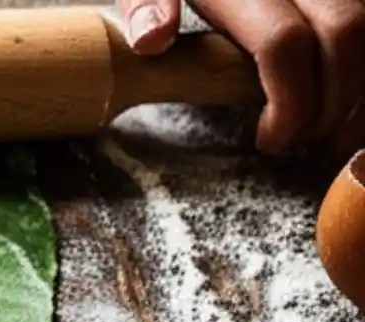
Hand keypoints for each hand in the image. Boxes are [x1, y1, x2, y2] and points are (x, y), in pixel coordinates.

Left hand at [118, 0, 364, 155]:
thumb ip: (146, 4)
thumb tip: (152, 41)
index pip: (282, 44)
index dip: (288, 104)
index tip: (271, 141)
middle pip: (346, 34)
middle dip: (335, 102)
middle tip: (306, 140)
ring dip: (364, 92)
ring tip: (338, 133)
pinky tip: (354, 107)